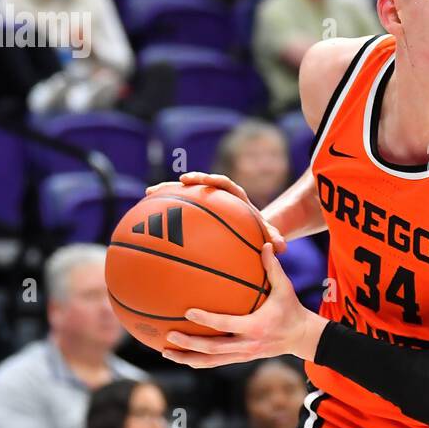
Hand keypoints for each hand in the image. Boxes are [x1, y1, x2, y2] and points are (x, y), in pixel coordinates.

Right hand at [147, 172, 285, 253]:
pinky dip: (165, 211)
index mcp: (237, 198)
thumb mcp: (267, 236)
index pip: (226, 184)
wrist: (252, 233)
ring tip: (149, 193)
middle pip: (203, 183)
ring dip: (169, 191)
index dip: (214, 181)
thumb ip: (273, 238)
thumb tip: (282, 247)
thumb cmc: (259, 233)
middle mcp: (221, 197)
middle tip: (178, 182)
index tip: (204, 181)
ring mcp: (208, 204)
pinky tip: (147, 215)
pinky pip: (180, 209)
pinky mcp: (197, 213)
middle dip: (190, 181)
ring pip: (186, 194)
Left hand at [162, 243, 323, 367]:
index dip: (206, 319)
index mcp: (255, 327)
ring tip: (166, 352)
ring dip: (188, 358)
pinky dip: (197, 361)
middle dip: (190, 343)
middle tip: (170, 334)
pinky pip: (214, 362)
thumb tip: (265, 245)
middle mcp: (246, 344)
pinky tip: (181, 356)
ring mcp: (242, 354)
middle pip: (212, 349)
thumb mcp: (285, 288)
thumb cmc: (291, 309)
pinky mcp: (240, 358)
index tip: (188, 311)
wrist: (301, 337)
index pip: (226, 324)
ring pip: (210, 361)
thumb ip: (273, 268)